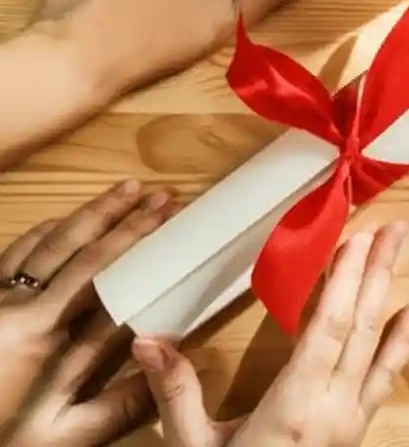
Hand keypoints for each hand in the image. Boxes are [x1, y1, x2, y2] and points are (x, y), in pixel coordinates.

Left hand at [0, 181, 181, 442]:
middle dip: (124, 215)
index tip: (171, 219)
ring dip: (88, 213)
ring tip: (124, 189)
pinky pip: (13, 253)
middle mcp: (16, 305)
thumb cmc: (4, 441)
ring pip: (46, 240)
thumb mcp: (65, 436)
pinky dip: (44, 231)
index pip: (101, 273)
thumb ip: (124, 406)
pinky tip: (62, 222)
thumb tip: (188, 365)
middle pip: (77, 245)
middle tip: (161, 194)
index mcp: (40, 334)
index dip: (139, 241)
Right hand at [134, 222, 408, 446]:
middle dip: (377, 274)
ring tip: (403, 252)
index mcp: (296, 407)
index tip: (355, 240)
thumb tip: (147, 339)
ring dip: (390, 295)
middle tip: (393, 228)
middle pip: (360, 329)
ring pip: (377, 347)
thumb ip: (176, 393)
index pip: (327, 330)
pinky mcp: (356, 430)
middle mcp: (334, 408)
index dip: (344, 283)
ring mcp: (351, 420)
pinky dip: (400, 343)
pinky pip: (383, 378)